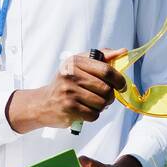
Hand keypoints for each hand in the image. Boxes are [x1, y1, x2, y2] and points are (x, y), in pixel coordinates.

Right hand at [5, 48, 127, 131]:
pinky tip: (83, 110)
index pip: (106, 70)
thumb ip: (102, 58)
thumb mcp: (79, 66)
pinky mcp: (69, 108)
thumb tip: (122, 52)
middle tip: (102, 97)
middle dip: (109, 96)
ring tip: (90, 103)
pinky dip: (92, 115)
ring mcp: (68, 92)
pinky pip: (94, 115)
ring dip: (100, 106)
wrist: (43, 103)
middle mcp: (70, 75)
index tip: (121, 86)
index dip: (119, 80)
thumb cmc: (65, 84)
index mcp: (75, 62)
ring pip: (102, 103)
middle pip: (106, 89)